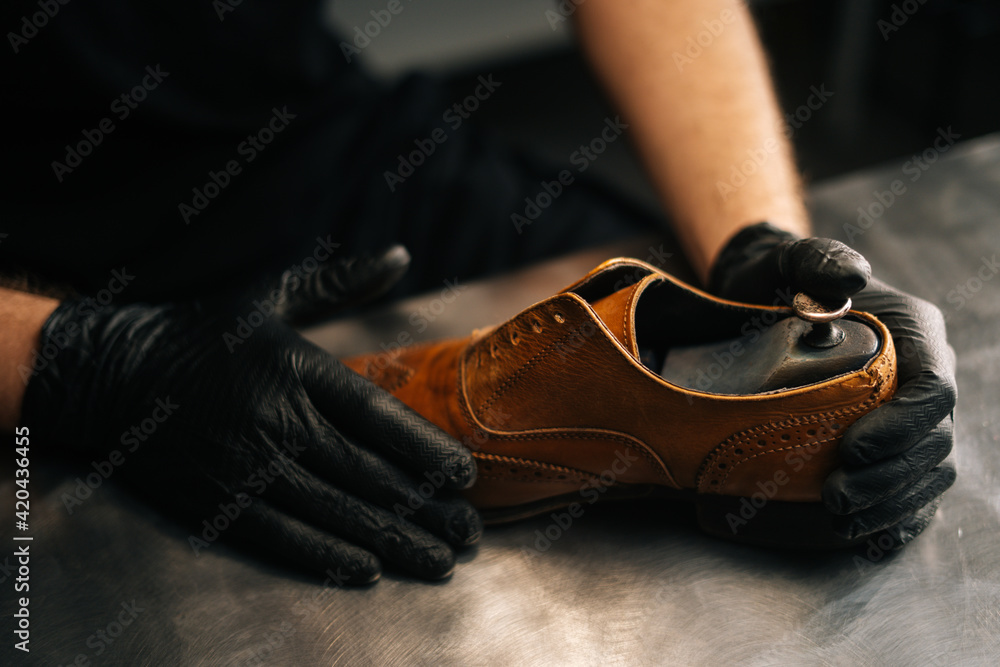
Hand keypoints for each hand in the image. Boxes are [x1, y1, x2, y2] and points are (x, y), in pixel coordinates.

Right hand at [20, 246, 481, 582]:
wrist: (111, 372)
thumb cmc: (203, 331)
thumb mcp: (272, 294)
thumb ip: (341, 283)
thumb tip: (399, 255)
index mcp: (296, 367)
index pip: (377, 415)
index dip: (426, 449)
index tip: (465, 475)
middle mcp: (277, 419)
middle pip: (367, 472)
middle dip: (425, 507)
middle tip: (468, 531)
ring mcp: (245, 464)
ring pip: (335, 511)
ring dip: (392, 540)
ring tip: (438, 560)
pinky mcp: (216, 499)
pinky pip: (281, 536)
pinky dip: (327, 555)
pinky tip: (367, 569)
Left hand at [709, 223, 955, 547]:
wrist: (764, 301)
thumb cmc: (780, 281)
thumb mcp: (791, 261)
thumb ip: (820, 261)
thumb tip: (850, 280)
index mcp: (916, 334)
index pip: (934, 388)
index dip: (904, 426)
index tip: (854, 450)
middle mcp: (924, 375)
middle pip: (934, 440)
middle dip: (892, 477)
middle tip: (837, 497)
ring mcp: (910, 413)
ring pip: (927, 472)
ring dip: (890, 504)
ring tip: (840, 518)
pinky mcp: (890, 441)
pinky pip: (909, 486)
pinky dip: (892, 515)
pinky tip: (862, 534)